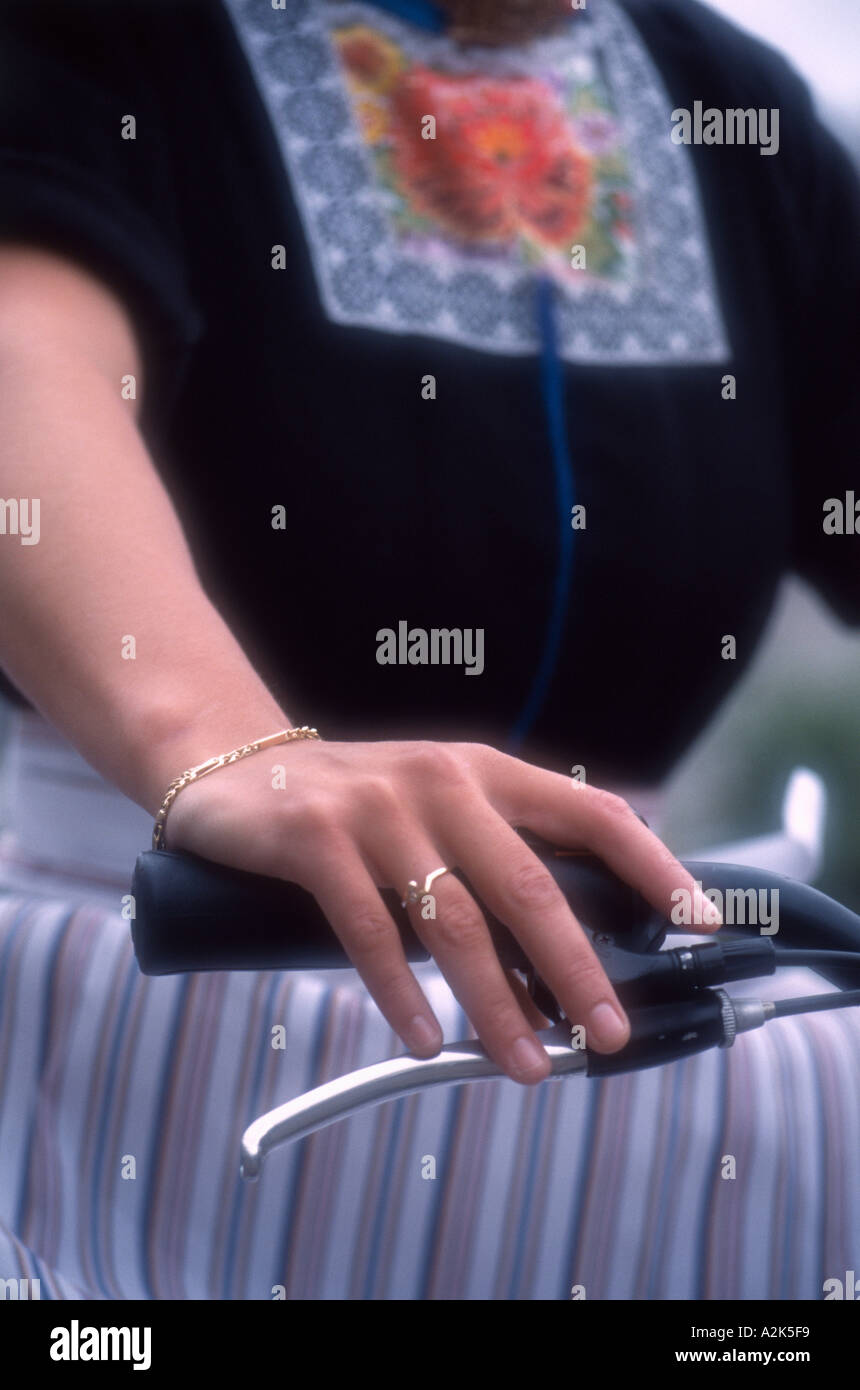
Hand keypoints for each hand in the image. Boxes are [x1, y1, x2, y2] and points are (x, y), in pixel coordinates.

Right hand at [164, 739, 720, 1083]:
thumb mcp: (435, 808)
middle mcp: (442, 781)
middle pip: (531, 884)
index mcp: (486, 771)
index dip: (652, 864)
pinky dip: (399, 992)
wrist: (236, 765)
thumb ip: (493, 858)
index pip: (591, 811)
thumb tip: (564, 957)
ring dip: (496, 1003)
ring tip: (526, 1063)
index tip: (696, 920)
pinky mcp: (315, 838)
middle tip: (609, 1032)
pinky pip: (368, 929)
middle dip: (578, 968)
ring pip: (454, 920)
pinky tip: (422, 1037)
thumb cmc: (353, 803)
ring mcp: (377, 807)